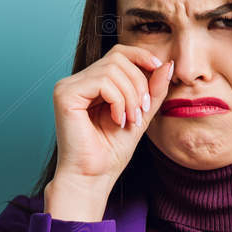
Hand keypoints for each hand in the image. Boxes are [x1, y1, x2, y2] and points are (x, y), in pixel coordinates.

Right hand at [47, 45, 175, 218]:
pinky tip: (117, 120)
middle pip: (118, 58)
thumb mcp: (141, 114)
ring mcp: (68, 86)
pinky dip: (118, 101)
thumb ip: (152, 90)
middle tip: (142, 111)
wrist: (93, 177)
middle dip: (139, 83)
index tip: (159, 70)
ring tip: (130, 120)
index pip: (118, 53)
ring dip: (131, 96)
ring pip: (112, 69)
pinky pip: (102, 82)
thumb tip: (166, 63)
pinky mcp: (65, 94)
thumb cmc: (111, 152)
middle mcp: (77, 81)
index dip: (141, 56)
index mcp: (92, 84)